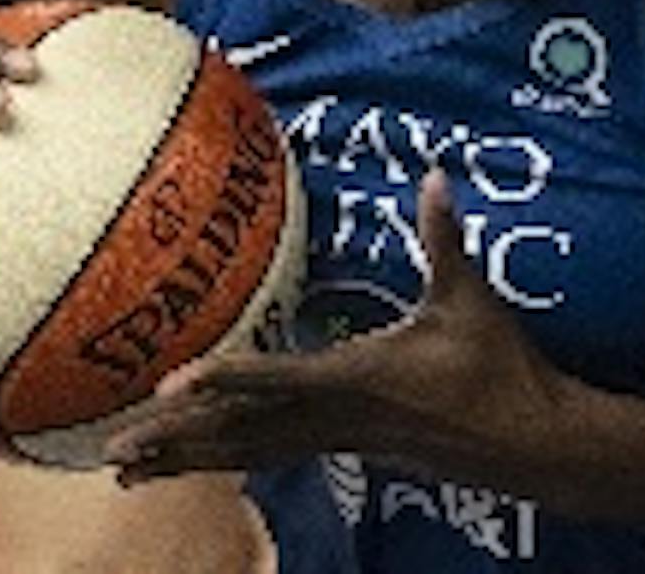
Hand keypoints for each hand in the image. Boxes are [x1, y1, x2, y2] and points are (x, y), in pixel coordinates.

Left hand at [106, 173, 578, 488]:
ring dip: (190, 462)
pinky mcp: (350, 448)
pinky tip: (198, 466)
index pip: (277, 381)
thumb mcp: (469, 297)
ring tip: (128, 471)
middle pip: (244, 433)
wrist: (529, 441)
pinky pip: (272, 456)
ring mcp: (341, 440)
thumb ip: (444, 236)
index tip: (167, 387)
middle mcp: (338, 417)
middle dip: (179, 442)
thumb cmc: (498, 367)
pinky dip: (227, 461)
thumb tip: (436, 173)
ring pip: (250, 455)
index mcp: (358, 378)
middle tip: (115, 451)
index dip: (222, 380)